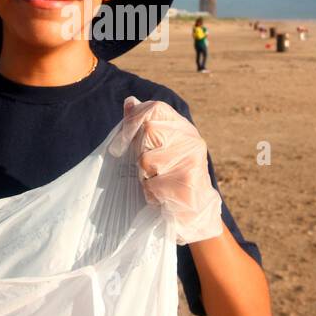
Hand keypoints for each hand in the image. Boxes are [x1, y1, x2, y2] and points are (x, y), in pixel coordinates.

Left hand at [115, 96, 223, 244]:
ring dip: (144, 177)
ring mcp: (193, 160)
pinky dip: (151, 194)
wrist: (195, 214)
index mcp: (182, 128)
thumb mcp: (156, 149)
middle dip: (140, 154)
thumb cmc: (169, 178)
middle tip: (148, 170)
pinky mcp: (189, 182)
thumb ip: (142, 127)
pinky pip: (152, 185)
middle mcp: (192, 139)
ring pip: (146, 160)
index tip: (120, 143)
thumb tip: (130, 101)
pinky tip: (163, 197)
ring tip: (158, 183)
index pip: (155, 108)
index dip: (133, 121)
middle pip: (149, 131)